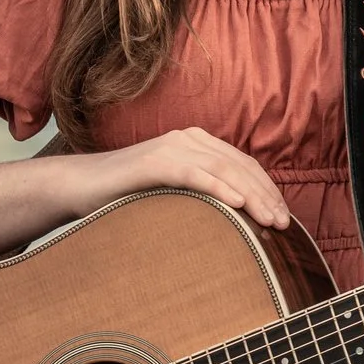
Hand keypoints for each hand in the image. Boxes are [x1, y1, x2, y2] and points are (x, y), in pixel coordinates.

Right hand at [72, 127, 292, 228]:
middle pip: (240, 166)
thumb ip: (200, 193)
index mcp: (197, 143)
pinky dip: (219, 188)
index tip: (284, 215)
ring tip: (270, 220)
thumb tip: (237, 218)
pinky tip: (238, 204)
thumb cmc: (126, 194)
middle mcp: (189, 139)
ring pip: (224, 170)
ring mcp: (171, 147)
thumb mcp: (172, 191)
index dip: (267, 189)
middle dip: (266, 196)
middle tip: (285, 224)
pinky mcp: (154, 161)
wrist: (79, 185)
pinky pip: (194, 174)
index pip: (243, 165)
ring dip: (252, 196)